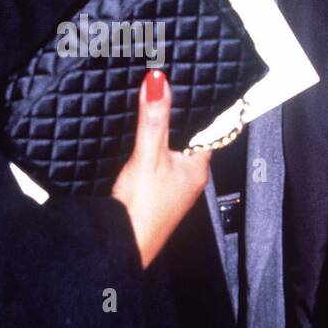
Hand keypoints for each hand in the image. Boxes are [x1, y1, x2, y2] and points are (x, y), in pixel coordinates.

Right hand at [112, 69, 210, 269]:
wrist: (120, 247)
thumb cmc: (142, 209)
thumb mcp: (148, 156)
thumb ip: (153, 119)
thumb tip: (159, 80)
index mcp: (197, 167)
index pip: (207, 127)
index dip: (199, 104)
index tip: (193, 80)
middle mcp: (188, 177)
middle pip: (187, 137)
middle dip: (177, 114)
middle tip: (166, 85)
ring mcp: (171, 186)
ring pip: (170, 150)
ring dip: (162, 131)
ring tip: (151, 102)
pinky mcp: (152, 193)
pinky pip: (155, 161)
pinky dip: (149, 147)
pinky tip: (136, 138)